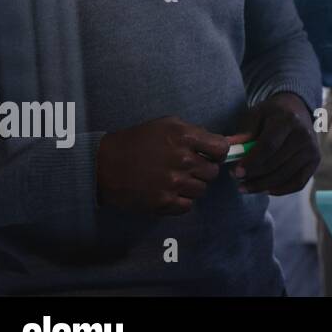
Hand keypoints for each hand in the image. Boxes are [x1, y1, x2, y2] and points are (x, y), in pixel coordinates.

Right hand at [96, 116, 228, 214]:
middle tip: (188, 167)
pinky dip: (182, 201)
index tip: (209, 154)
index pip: (221, 149)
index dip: (217, 152)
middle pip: (213, 172)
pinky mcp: (163, 202)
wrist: (104, 165)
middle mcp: (182, 159)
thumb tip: (226, 144)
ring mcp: (173, 183)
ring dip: (192, 185)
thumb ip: (198, 133)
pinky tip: (170, 191)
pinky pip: (188, 206)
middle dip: (203, 169)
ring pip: (202, 190)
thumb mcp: (167, 125)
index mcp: (184, 136)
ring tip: (175, 179)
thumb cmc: (137, 141)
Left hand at [230, 93, 318, 195]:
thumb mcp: (255, 116)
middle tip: (237, 181)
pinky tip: (265, 190)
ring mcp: (312, 149)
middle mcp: (304, 135)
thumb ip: (243, 133)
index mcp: (288, 120)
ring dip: (263, 186)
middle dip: (254, 176)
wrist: (296, 109)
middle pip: (276, 164)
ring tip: (245, 187)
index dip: (251, 162)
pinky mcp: (315, 161)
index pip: (269, 146)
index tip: (235, 172)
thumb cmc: (271, 114)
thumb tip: (228, 149)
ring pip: (285, 176)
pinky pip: (298, 183)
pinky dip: (281, 190)